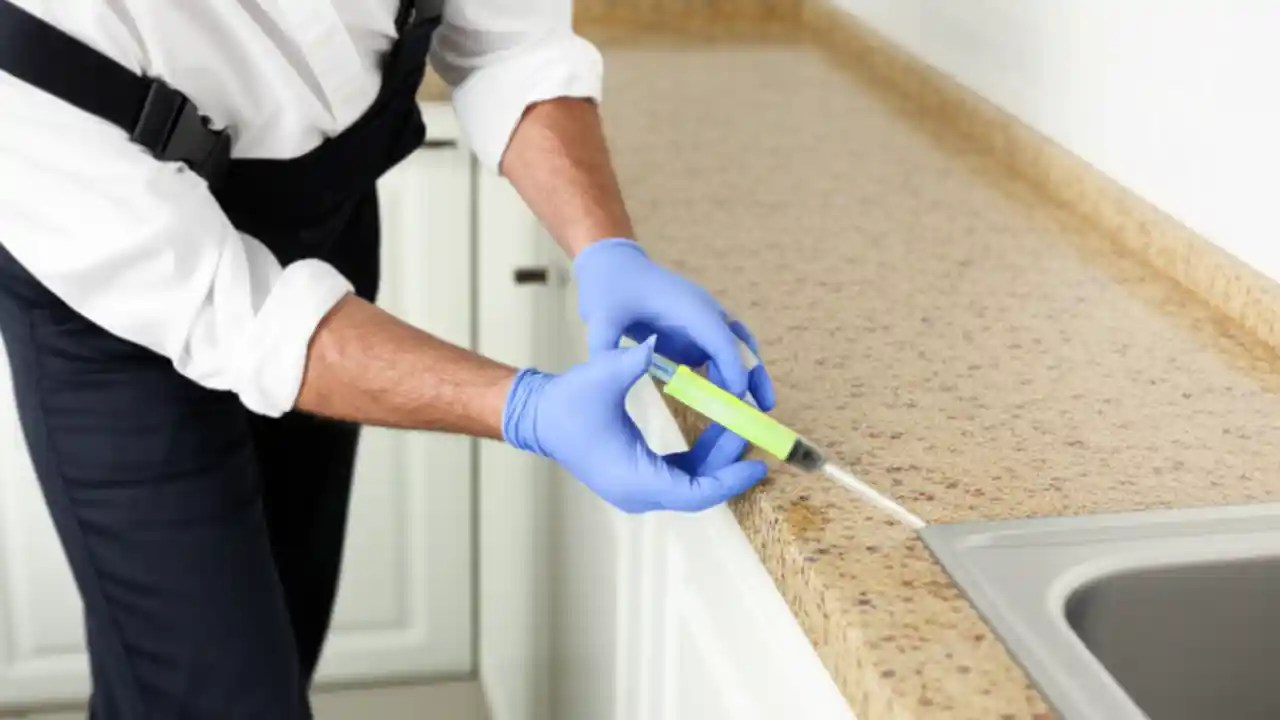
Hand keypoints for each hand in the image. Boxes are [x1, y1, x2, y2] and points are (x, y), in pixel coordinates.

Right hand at [502, 339, 767, 512]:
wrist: (541, 417)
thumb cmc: (566, 402)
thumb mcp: (599, 378)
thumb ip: (629, 362)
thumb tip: (652, 343)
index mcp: (633, 478)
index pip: (694, 493)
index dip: (729, 481)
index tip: (756, 466)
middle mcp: (638, 492)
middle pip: (699, 488)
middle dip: (729, 461)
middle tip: (752, 429)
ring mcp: (639, 488)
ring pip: (693, 481)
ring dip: (718, 456)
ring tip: (738, 423)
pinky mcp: (640, 477)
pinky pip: (682, 473)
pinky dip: (703, 455)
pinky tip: (718, 428)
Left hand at [573, 239, 775, 408]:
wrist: (615, 265)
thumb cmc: (611, 287)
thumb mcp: (601, 316)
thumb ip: (604, 346)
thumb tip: (610, 376)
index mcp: (689, 307)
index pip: (721, 340)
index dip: (732, 369)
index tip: (735, 399)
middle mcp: (705, 313)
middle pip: (740, 345)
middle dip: (754, 375)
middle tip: (766, 408)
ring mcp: (703, 321)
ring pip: (737, 348)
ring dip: (747, 375)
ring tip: (755, 409)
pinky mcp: (696, 331)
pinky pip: (722, 352)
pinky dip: (730, 373)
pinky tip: (727, 399)